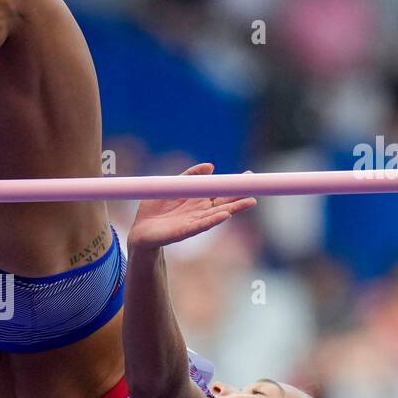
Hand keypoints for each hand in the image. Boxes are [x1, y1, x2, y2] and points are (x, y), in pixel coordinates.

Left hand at [127, 163, 256, 250]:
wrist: (140, 230)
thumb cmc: (156, 209)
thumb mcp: (173, 186)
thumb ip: (190, 176)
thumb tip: (211, 166)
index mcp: (198, 200)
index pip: (221, 191)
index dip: (234, 184)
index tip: (248, 176)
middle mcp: (201, 211)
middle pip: (225, 202)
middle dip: (240, 195)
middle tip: (257, 187)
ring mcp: (195, 222)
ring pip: (219, 214)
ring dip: (234, 208)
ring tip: (250, 201)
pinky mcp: (184, 231)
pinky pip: (201, 225)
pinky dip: (213, 219)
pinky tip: (226, 215)